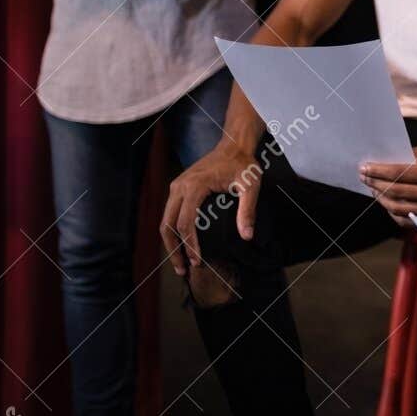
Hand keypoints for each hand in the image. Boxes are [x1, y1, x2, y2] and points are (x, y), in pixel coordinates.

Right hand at [160, 143, 260, 275]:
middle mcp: (179, 186)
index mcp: (195, 186)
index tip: (197, 261)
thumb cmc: (243, 164)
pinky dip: (172, 232)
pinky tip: (181, 245)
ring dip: (170, 243)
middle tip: (183, 270)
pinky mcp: (178, 188)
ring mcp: (176, 187)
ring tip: (181, 264)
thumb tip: (246, 237)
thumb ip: (248, 210)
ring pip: (165, 221)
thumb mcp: (251, 186)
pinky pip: (169, 214)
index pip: (186, 223)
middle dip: (174, 250)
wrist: (234, 145)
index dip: (190, 245)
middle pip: (167, 225)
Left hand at [360, 147, 416, 220]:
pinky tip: (387, 204)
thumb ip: (409, 158)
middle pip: (397, 192)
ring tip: (374, 190)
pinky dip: (394, 213)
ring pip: (400, 208)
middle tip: (365, 178)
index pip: (400, 173)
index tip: (365, 168)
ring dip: (382, 199)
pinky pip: (409, 220)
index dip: (379, 171)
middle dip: (376, 184)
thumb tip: (382, 162)